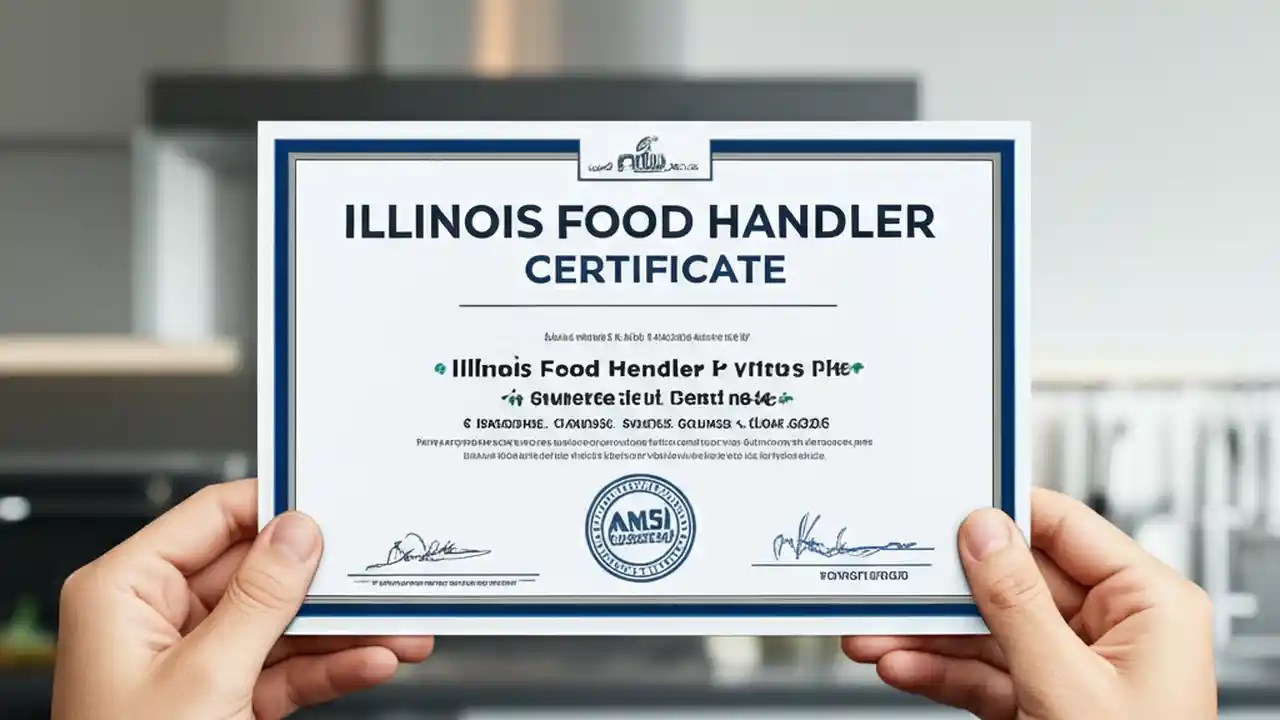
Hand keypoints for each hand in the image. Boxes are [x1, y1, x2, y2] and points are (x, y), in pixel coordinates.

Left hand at [52, 478, 432, 718]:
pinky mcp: (222, 699)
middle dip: (329, 585)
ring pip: (282, 625)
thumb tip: (298, 532)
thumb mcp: (206, 676)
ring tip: (398, 630)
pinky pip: (285, 668)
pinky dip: (330, 668)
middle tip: (380, 577)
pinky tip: (371, 662)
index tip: (335, 506)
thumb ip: (259, 599)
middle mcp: (155, 618)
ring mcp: (192, 660)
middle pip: (259, 574)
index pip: (214, 518)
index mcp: (124, 591)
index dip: (278, 509)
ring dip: (344, 631)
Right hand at [843, 488, 1215, 718]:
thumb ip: (1019, 604)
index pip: (1064, 528)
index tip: (944, 506)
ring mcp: (1078, 668)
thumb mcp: (1068, 684)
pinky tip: (902, 666)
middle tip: (893, 582)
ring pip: (989, 633)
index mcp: (1148, 604)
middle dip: (943, 593)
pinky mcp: (1047, 702)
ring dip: (928, 637)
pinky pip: (986, 673)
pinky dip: (941, 673)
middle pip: (1013, 583)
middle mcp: (1116, 628)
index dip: (1000, 514)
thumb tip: (984, 532)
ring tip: (875, 633)